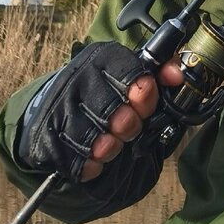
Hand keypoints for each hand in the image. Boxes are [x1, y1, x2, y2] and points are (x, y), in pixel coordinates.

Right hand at [18, 42, 184, 182]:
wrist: (55, 109)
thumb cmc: (104, 92)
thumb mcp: (128, 74)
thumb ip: (158, 72)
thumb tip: (178, 75)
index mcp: (101, 58)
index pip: (131, 72)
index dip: (145, 93)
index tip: (145, 105)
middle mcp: (77, 79)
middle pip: (115, 111)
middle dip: (130, 126)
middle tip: (129, 128)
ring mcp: (58, 108)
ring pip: (98, 139)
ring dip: (112, 147)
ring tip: (113, 143)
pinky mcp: (46, 139)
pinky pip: (79, 162)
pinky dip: (93, 166)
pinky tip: (94, 158)